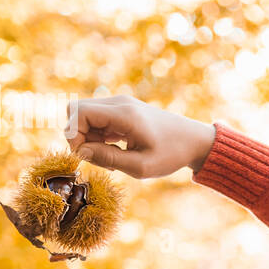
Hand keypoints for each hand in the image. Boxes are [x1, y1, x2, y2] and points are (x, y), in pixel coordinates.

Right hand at [63, 95, 215, 179]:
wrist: (195, 141)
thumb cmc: (172, 155)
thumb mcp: (141, 166)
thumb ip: (108, 159)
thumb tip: (80, 151)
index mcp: (124, 114)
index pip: (78, 112)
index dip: (73, 135)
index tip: (86, 156)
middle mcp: (120, 103)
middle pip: (76, 110)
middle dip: (78, 137)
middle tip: (98, 158)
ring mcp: (121, 104)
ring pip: (85, 116)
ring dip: (89, 138)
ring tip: (111, 159)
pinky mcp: (123, 111)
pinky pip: (97, 120)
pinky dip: (98, 136)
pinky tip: (115, 152)